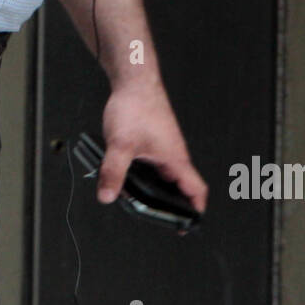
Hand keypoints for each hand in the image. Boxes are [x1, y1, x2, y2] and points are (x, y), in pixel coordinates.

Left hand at [97, 78, 207, 213]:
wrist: (133, 80)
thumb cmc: (136, 106)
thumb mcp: (120, 145)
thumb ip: (113, 172)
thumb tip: (107, 196)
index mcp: (175, 158)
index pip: (196, 190)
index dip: (194, 210)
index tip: (187, 225)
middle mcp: (173, 153)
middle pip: (179, 186)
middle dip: (169, 203)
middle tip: (155, 216)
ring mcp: (163, 145)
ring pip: (164, 174)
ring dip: (155, 187)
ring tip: (138, 197)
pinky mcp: (152, 138)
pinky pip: (153, 162)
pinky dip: (145, 173)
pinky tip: (129, 173)